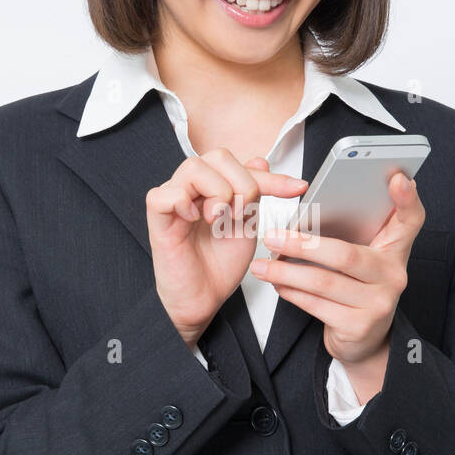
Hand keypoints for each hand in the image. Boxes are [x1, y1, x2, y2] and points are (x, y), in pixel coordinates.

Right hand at [147, 150, 307, 346]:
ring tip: (218, 219)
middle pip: (218, 156)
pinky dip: (183, 202)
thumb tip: (261, 160)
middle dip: (242, 183)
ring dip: (217, 192)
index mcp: (214, 187)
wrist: (205, 298)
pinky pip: (163, 194)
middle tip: (242, 214)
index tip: (297, 188)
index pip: (241, 165)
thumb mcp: (247, 225)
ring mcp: (173, 201)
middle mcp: (192, 188)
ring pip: (193, 167)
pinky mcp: (157, 219)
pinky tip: (193, 220)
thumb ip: (253, 194)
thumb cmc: (219, 265)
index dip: (271, 176)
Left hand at [250, 171, 424, 391]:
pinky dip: (292, 293)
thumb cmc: (357, 287)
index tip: (398, 178)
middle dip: (302, 245)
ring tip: (262, 265)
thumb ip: (349, 233)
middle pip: (346, 255)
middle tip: (271, 236)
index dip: (407, 199)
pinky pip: (317, 305)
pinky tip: (278, 284)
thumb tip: (306, 212)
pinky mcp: (359, 326)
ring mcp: (379, 303)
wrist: (362, 340)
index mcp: (395, 249)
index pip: (411, 219)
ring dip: (287, 272)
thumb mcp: (362, 257)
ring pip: (324, 282)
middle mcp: (393, 275)